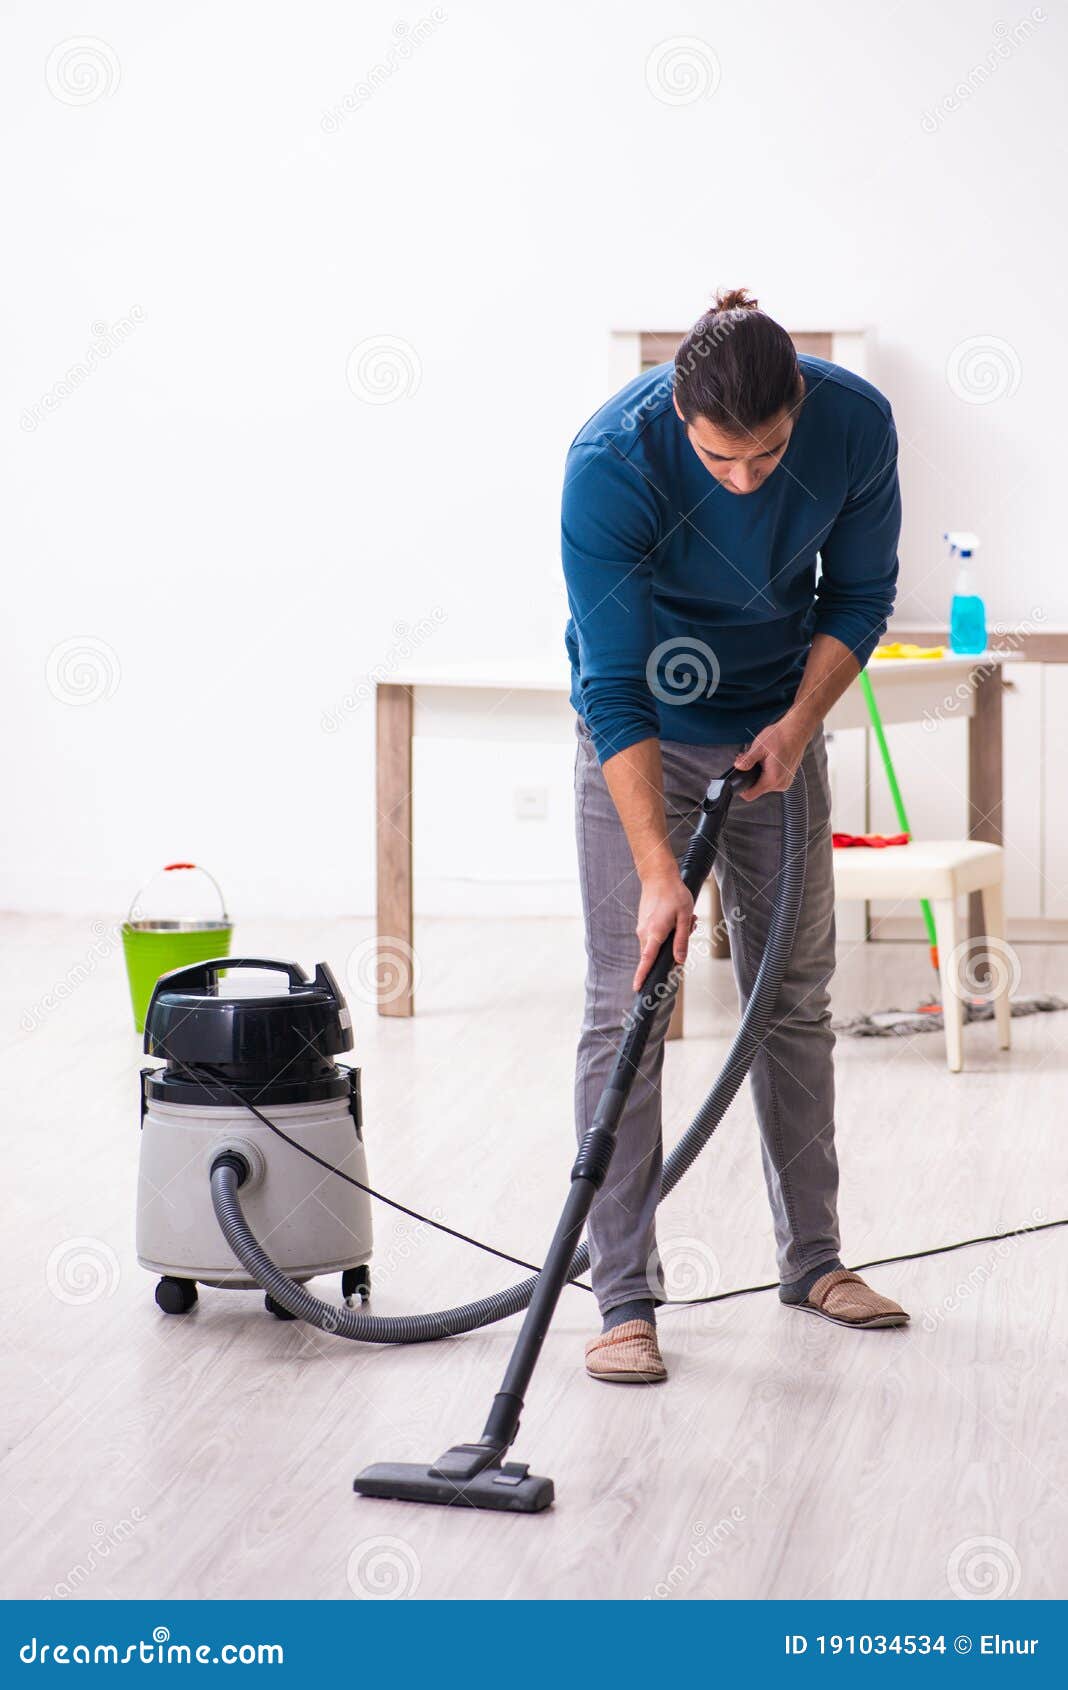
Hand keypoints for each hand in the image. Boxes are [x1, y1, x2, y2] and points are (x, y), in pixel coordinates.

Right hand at [634, 868, 694, 990]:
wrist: (658, 876)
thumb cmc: (674, 894)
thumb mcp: (684, 917)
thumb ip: (681, 941)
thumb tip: (679, 960)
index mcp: (655, 933)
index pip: (646, 960)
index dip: (642, 975)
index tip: (637, 988)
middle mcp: (644, 933)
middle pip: (656, 954)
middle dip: (672, 950)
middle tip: (689, 927)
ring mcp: (642, 928)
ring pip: (657, 944)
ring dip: (672, 938)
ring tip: (686, 920)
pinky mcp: (643, 923)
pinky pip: (654, 935)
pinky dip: (667, 931)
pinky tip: (678, 917)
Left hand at [734, 709, 812, 801]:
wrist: (797, 731)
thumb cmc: (781, 737)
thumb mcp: (759, 748)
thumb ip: (747, 760)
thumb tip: (738, 767)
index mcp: (772, 779)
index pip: (750, 795)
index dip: (741, 788)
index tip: (738, 778)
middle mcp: (780, 783)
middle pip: (757, 788)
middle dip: (750, 776)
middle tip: (749, 761)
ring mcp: (785, 781)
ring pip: (765, 783)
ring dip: (759, 773)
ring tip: (760, 758)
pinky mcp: (788, 777)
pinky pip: (773, 779)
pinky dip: (768, 772)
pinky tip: (768, 760)